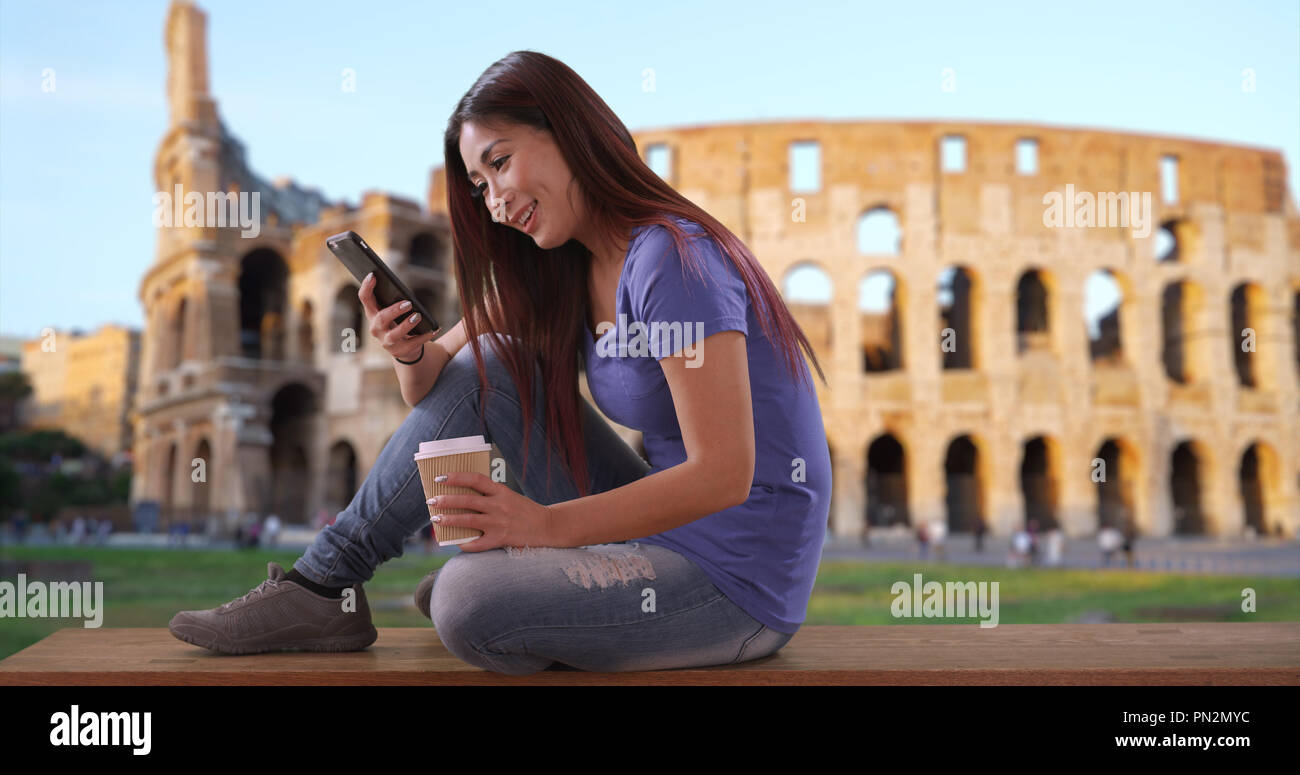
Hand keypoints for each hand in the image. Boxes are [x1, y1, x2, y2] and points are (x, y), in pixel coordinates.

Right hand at [357, 272, 437, 359]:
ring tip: (418, 316)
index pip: (365, 299)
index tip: (372, 275)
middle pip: (381, 319)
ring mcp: (387, 341)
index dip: (366, 287)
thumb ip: (393, 299)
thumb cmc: (397, 322)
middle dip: (394, 310)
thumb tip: (404, 292)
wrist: (404, 347)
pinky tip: (432, 330)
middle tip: (408, 303)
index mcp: (373, 313)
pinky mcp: (400, 350)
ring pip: (394, 334)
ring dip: (406, 325)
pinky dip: (423, 336)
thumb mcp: (393, 310)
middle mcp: (376, 328)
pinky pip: (412, 343)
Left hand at [427, 471, 555, 551]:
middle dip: (446, 500)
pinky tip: (456, 542)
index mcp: (501, 491)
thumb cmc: (525, 510)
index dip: (456, 477)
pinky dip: (465, 543)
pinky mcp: (500, 539)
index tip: (440, 478)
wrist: (547, 526)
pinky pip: (478, 543)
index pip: (475, 479)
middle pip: (467, 500)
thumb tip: (461, 497)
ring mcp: (499, 523)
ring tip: (436, 519)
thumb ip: (489, 495)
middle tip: (431, 501)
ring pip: (468, 520)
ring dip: (449, 519)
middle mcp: (499, 505)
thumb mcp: (509, 496)